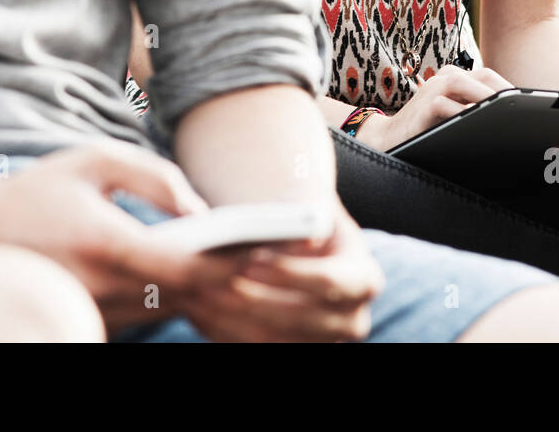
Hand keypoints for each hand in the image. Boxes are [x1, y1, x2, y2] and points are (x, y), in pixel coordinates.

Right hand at [0, 139, 247, 332]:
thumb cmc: (41, 188)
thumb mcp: (97, 159)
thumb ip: (155, 177)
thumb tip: (202, 209)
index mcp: (103, 243)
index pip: (185, 267)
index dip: (229, 261)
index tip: (261, 244)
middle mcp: (99, 287)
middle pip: (185, 295)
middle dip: (225, 276)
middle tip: (265, 252)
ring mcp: (92, 311)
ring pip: (167, 309)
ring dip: (200, 288)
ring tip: (239, 258)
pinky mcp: (88, 321)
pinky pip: (143, 316)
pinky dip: (170, 297)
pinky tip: (194, 272)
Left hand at [183, 200, 384, 341]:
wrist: (306, 247)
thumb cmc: (308, 222)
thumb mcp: (314, 209)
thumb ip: (307, 213)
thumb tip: (300, 230)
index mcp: (364, 280)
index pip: (329, 281)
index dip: (290, 274)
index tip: (250, 260)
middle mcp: (351, 320)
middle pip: (298, 318)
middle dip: (252, 300)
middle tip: (212, 282)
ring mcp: (322, 343)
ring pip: (272, 340)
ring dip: (229, 319)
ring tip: (194, 294)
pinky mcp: (293, 350)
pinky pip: (254, 348)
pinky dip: (222, 331)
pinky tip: (195, 309)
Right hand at [358, 64, 513, 152]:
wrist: (388, 138)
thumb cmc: (425, 130)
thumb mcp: (453, 117)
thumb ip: (474, 113)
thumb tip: (510, 127)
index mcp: (455, 79)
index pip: (489, 77)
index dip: (510, 91)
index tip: (528, 109)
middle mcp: (445, 78)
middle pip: (483, 76)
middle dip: (505, 93)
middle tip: (523, 113)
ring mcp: (433, 89)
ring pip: (465, 84)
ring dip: (486, 98)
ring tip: (506, 114)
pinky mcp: (422, 106)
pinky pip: (444, 104)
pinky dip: (462, 113)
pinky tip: (477, 126)